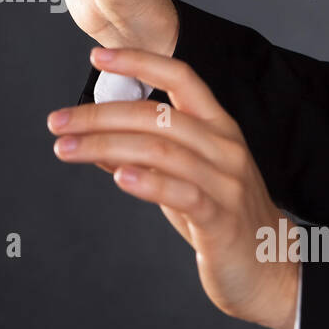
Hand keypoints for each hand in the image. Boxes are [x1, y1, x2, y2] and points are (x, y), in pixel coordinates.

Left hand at [47, 46, 298, 328]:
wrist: (271, 271)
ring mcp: (226, 182)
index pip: (181, 77)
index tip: (97, 56)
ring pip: (161, 150)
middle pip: (157, 115)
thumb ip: (143, 157)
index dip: (139, 61)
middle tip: (57, 122)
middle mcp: (224, 146)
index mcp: (217, 127)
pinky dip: (149, 182)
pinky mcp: (222, 220)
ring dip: (107, 146)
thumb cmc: (221, 219)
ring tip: (68, 148)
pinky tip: (120, 177)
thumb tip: (92, 141)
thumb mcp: (180, 179)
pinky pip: (183, 193)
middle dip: (100, 115)